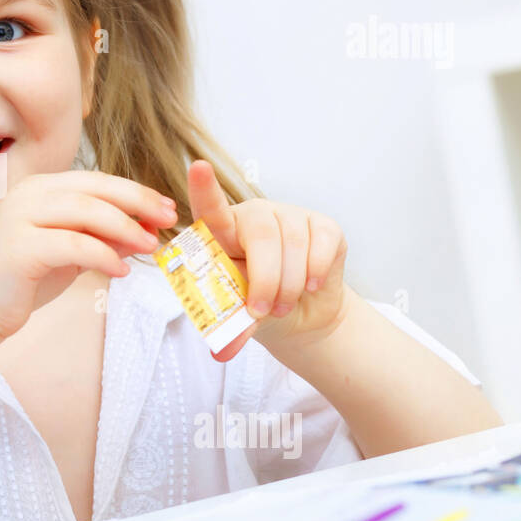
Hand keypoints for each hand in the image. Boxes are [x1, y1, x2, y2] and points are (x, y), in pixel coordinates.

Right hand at [0, 170, 178, 344]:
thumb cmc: (23, 280)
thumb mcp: (69, 253)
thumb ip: (100, 237)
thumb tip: (146, 230)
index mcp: (39, 189)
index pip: (96, 181)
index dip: (135, 192)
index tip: (166, 207)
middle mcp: (27, 195)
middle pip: (95, 188)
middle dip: (138, 202)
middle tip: (170, 218)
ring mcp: (20, 217)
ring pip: (86, 211)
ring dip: (125, 227)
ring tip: (150, 245)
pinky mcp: (19, 247)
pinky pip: (73, 245)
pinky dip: (103, 256)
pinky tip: (122, 271)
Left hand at [185, 160, 351, 362]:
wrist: (299, 315)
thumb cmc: (257, 306)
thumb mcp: (238, 316)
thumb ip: (230, 327)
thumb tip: (222, 351)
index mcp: (222, 232)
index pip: (209, 208)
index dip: (204, 188)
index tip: (198, 169)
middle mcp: (254, 216)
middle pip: (261, 235)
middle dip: (265, 279)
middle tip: (262, 310)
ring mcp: (289, 216)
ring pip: (294, 243)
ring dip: (290, 284)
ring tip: (284, 306)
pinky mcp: (322, 224)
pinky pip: (322, 243)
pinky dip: (316, 271)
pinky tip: (312, 285)